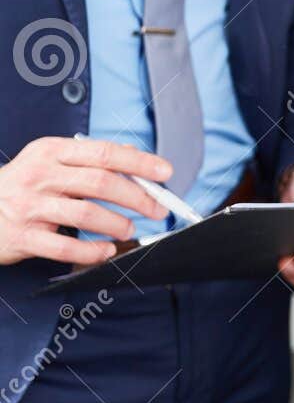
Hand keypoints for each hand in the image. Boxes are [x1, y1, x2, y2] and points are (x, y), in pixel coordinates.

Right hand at [0, 137, 173, 265]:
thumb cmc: (19, 186)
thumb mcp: (48, 161)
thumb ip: (89, 158)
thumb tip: (134, 154)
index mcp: (51, 151)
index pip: (105, 153)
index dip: (139, 162)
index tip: (165, 172)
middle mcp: (39, 175)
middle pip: (101, 183)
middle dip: (137, 197)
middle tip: (157, 209)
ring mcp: (29, 206)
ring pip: (86, 214)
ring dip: (117, 224)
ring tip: (130, 230)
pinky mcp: (22, 236)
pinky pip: (65, 247)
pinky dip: (92, 251)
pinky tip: (106, 251)